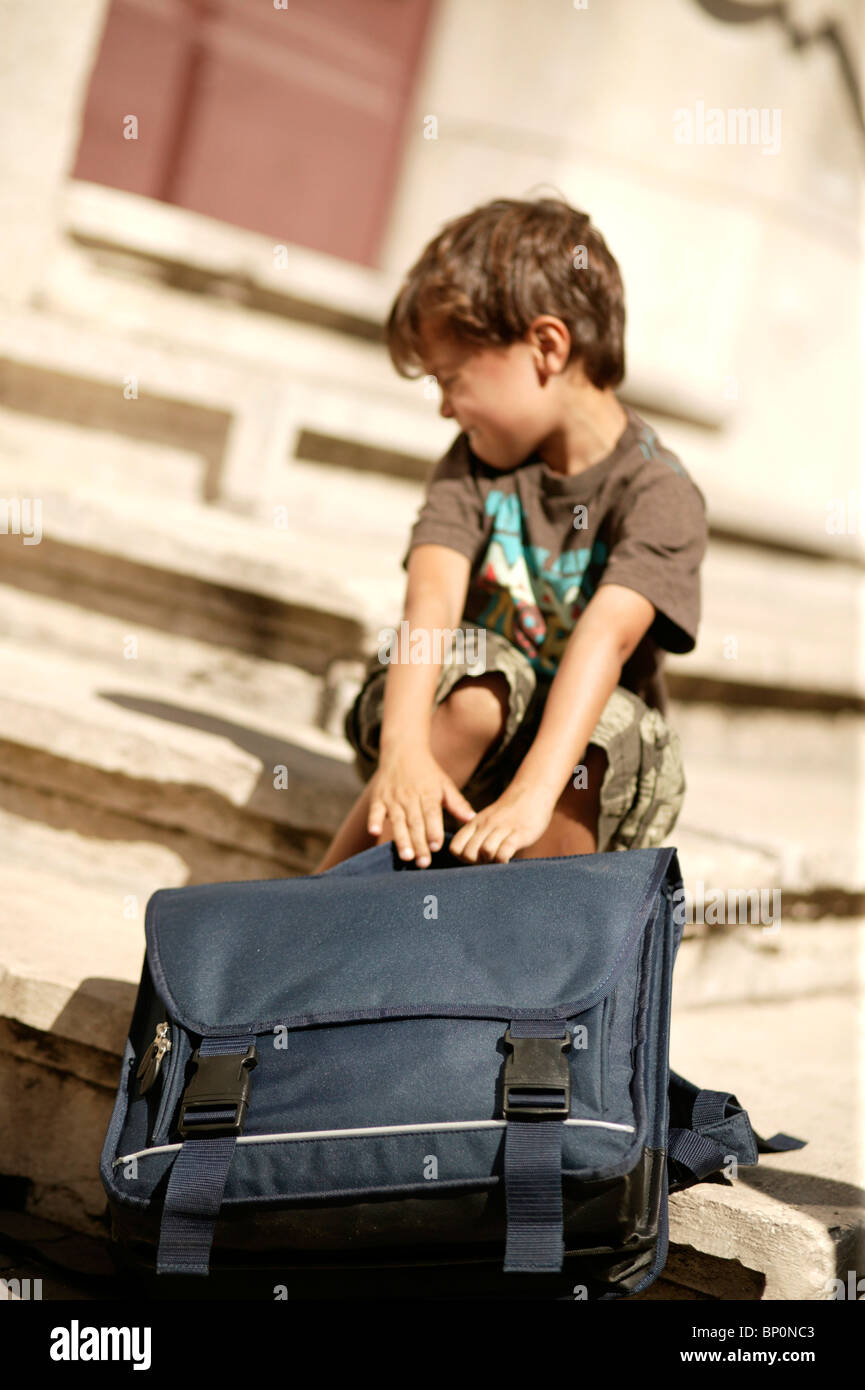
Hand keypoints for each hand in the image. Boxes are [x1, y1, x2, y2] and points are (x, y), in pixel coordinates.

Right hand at [367, 746, 475, 867]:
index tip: (437, 847)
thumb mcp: (444, 784)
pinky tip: (375, 831)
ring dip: (401, 839)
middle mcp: (410, 797)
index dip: (434, 830)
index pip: (431, 814)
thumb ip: (457, 803)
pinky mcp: (378, 798)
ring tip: (406, 856)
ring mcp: (393, 798)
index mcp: (428, 793)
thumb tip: (473, 819)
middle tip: (423, 863)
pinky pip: (375, 810)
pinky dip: (374, 820)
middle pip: (415, 822)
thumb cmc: (428, 772)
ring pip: (397, 820)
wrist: (403, 750)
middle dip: (419, 843)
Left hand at [448, 782, 557, 864]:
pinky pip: (505, 852)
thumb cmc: (507, 814)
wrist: (531, 794)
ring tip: (499, 857)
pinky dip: (504, 859)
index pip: (455, 848)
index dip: (462, 858)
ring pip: (486, 851)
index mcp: (474, 823)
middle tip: (489, 860)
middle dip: (477, 862)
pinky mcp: (519, 833)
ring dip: (491, 860)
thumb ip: (475, 836)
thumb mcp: (485, 821)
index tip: (475, 857)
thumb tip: (470, 859)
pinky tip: (509, 856)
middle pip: (469, 853)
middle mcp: (485, 825)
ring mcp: (502, 828)